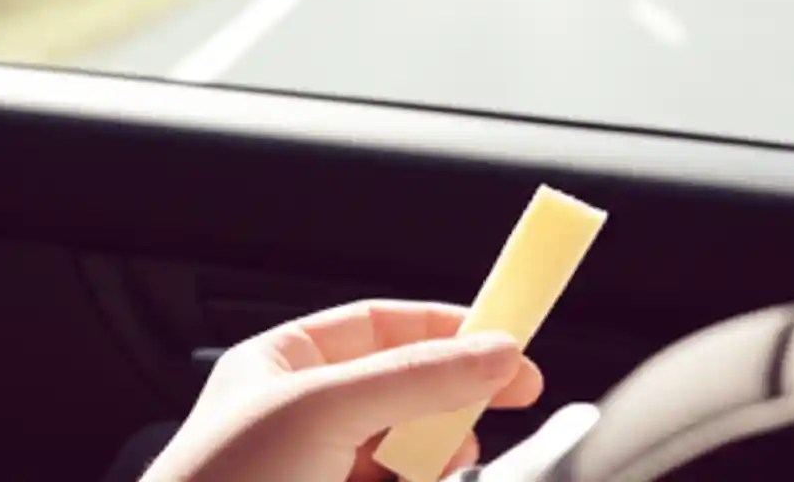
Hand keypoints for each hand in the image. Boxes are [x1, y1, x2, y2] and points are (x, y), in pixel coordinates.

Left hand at [140, 300, 543, 481]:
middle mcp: (305, 417)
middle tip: (503, 403)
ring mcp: (323, 473)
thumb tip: (496, 350)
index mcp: (285, 367)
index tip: (508, 340)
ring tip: (439, 465)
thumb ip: (415, 378)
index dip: (446, 328)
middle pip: (409, 391)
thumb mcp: (323, 410)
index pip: (381, 327)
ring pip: (413, 451)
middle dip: (450, 401)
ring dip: (438, 455)